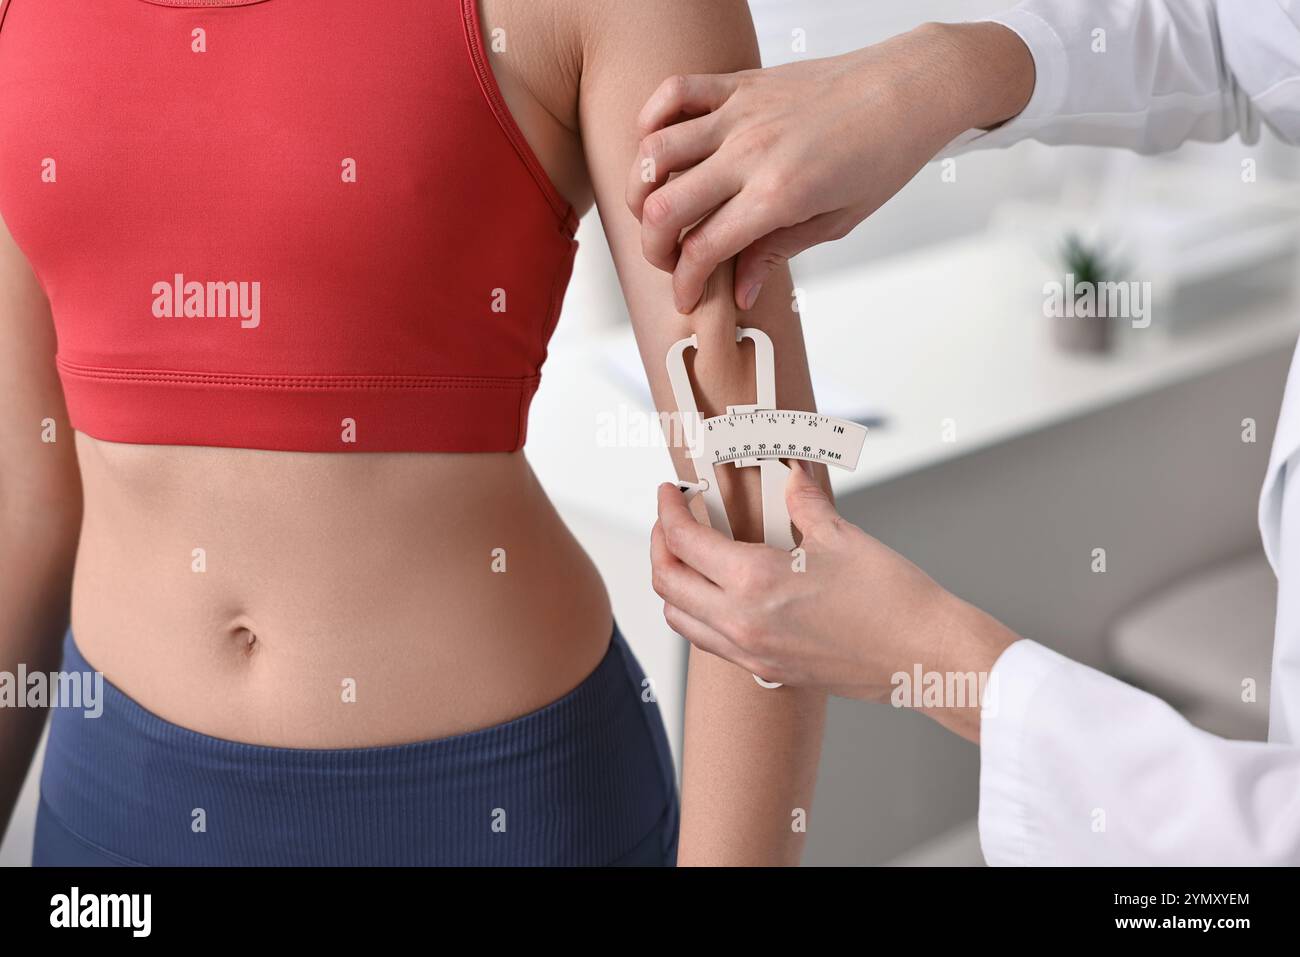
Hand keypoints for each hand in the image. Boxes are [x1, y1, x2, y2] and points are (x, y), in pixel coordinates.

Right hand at [626, 21, 1034, 313]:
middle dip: (653, 246)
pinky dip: (651, 118)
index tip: (685, 296)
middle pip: (665, 206)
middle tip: (667, 259)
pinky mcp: (740, 83)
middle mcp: (751, 153)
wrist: (908, 88)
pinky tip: (654, 144)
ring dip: (641, 190)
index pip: (704, 249)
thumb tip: (743, 289)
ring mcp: (740, 114)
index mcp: (778, 195)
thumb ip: (778, 252)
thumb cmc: (883, 151)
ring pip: (655, 152)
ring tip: (653, 209)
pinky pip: (674, 92)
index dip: (684, 282)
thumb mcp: (836, 221)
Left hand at [650, 461, 1019, 739]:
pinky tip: (721, 592)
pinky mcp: (768, 670)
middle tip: (672, 519)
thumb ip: (804, 502)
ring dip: (674, 584)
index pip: (684, 542)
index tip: (670, 492)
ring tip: (689, 555)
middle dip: (660, 545)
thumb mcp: (842, 537)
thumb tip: (792, 476)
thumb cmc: (893, 600)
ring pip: (681, 620)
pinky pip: (710, 642)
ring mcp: (752, 653)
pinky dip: (698, 613)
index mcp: (754, 583)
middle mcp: (741, 623)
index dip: (668, 510)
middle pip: (668, 583)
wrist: (926, 657)